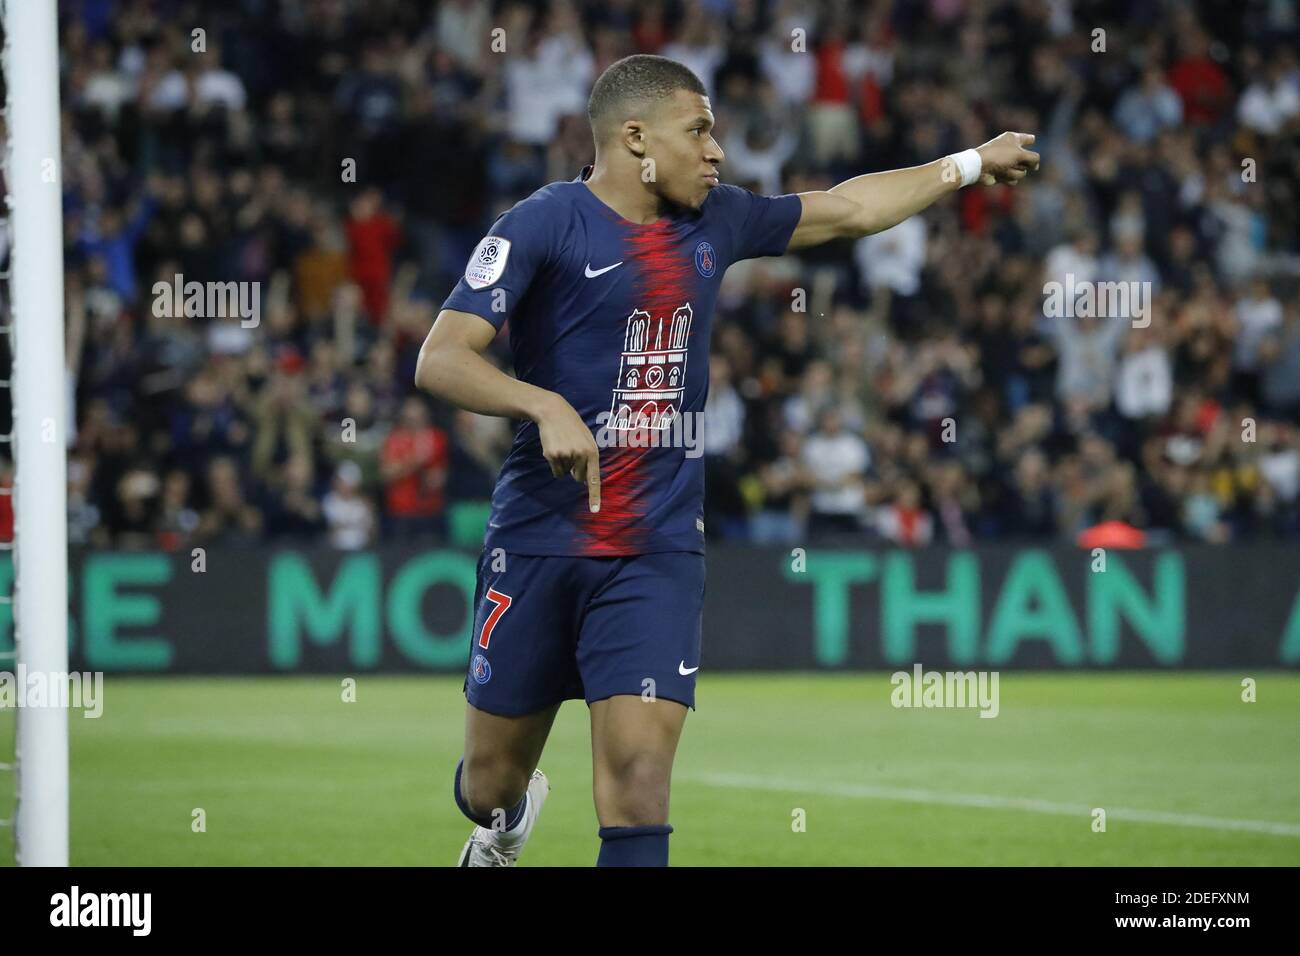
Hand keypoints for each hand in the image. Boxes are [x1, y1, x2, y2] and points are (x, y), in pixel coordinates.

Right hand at [535, 393, 600, 512]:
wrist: (554, 412)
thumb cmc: (573, 427)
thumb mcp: (587, 440)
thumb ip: (588, 458)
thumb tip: (582, 479)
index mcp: (592, 452)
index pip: (594, 478)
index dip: (594, 496)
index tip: (594, 510)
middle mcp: (580, 455)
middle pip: (578, 477)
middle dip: (575, 470)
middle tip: (571, 451)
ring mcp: (565, 455)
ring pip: (565, 473)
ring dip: (564, 463)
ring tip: (563, 444)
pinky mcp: (552, 455)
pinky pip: (556, 469)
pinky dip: (555, 462)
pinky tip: (555, 447)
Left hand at [974, 132, 1039, 185]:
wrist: (980, 167)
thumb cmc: (999, 156)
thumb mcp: (1020, 154)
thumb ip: (1034, 158)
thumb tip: (1036, 166)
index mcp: (1013, 139)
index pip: (1026, 138)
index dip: (1030, 139)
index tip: (1032, 139)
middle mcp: (1010, 150)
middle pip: (1028, 159)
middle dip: (1024, 163)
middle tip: (1015, 161)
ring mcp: (1006, 163)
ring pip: (1022, 171)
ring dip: (1014, 172)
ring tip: (1004, 168)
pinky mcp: (1002, 174)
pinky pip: (1013, 179)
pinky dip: (1008, 178)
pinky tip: (999, 175)